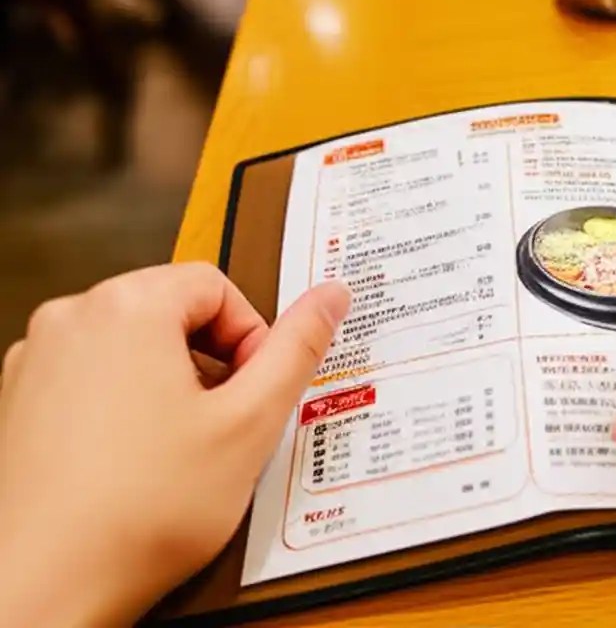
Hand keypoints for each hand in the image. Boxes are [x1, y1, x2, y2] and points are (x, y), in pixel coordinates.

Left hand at [0, 263, 348, 625]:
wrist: (47, 585)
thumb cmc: (141, 512)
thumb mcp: (249, 424)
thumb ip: (296, 350)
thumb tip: (330, 298)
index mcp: (127, 308)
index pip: (214, 285)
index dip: (251, 336)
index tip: (254, 391)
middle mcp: (71, 321)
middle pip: (169, 310)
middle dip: (209, 360)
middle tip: (225, 424)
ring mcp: (35, 362)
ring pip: (130, 346)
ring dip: (167, 384)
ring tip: (179, 451)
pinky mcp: (18, 403)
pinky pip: (89, 380)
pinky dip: (122, 407)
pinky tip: (136, 464)